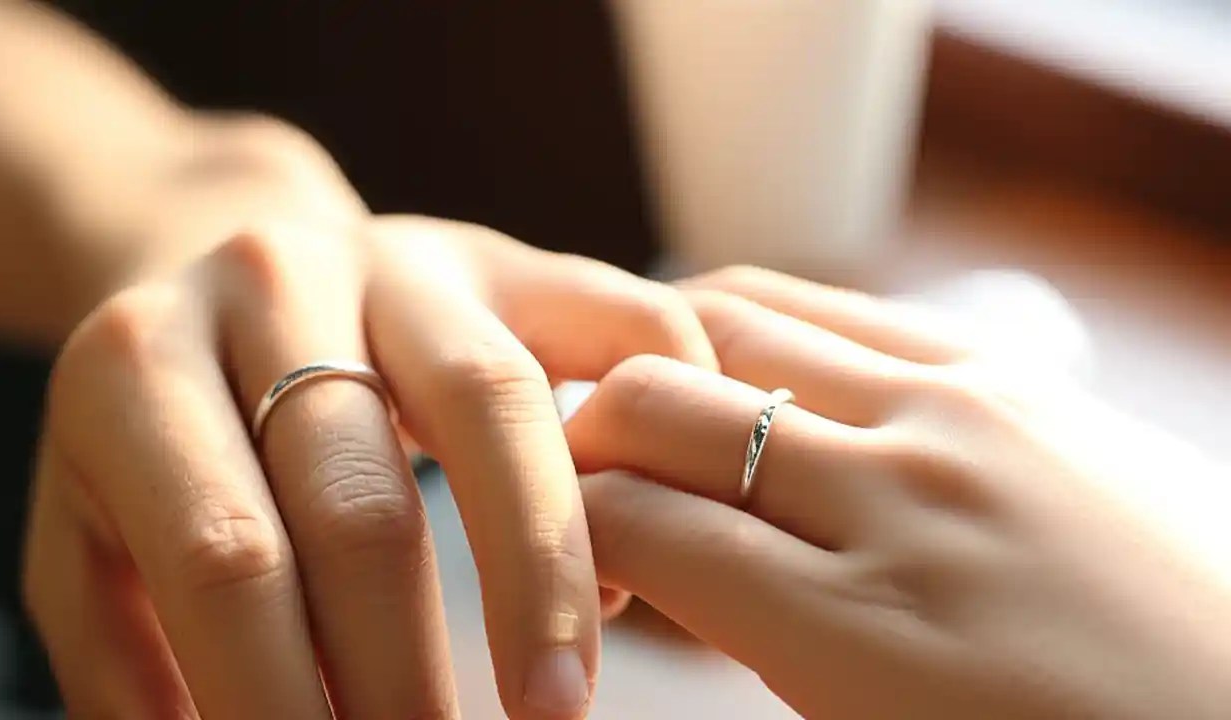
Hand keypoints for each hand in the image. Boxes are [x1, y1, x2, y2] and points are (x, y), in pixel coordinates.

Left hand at [23, 217, 714, 718]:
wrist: (225, 250)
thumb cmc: (165, 428)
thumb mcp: (88, 532)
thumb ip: (119, 657)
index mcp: (138, 366)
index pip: (225, 560)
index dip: (282, 694)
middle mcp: (274, 283)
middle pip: (359, 499)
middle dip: (406, 672)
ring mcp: (405, 259)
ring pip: (493, 404)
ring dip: (541, 575)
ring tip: (557, 704)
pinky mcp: (510, 258)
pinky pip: (620, 322)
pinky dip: (655, 426)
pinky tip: (645, 547)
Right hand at [566, 267, 1230, 718]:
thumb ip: (765, 650)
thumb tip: (674, 568)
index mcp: (860, 637)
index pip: (637, 526)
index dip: (568, 529)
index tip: (568, 548)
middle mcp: (899, 498)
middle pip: (660, 405)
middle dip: (587, 436)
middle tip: (587, 479)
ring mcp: (963, 413)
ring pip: (739, 323)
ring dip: (664, 361)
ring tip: (652, 410)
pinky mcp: (1014, 373)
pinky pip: (844, 309)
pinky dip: (763, 324)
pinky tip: (747, 362)